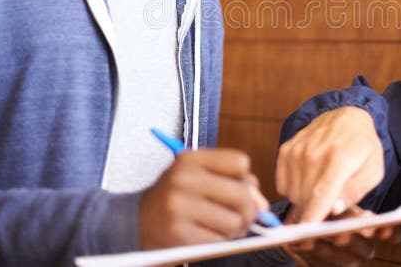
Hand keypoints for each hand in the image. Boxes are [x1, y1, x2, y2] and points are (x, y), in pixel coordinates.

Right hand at [138, 148, 266, 248]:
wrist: (139, 221)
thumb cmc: (178, 196)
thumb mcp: (199, 176)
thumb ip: (232, 182)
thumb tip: (261, 204)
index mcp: (191, 159)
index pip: (240, 162)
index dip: (245, 178)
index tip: (237, 186)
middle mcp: (184, 179)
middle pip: (241, 193)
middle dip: (249, 209)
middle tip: (243, 215)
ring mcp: (180, 207)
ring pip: (235, 221)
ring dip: (236, 228)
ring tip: (224, 226)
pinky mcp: (179, 233)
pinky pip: (220, 240)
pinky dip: (222, 241)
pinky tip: (211, 236)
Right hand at [276, 106, 383, 222]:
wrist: (346, 116)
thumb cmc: (362, 147)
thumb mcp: (372, 171)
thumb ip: (354, 192)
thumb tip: (334, 210)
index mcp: (340, 157)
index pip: (322, 192)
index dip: (314, 216)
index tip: (306, 234)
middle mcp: (314, 152)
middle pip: (305, 198)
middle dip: (316, 210)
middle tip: (330, 205)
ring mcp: (296, 150)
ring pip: (292, 194)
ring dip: (305, 199)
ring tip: (322, 187)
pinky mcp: (285, 150)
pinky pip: (282, 185)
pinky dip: (294, 189)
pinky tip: (309, 179)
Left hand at [284, 208, 400, 266]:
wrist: (302, 220)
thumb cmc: (324, 207)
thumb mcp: (333, 200)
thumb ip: (338, 202)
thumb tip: (336, 206)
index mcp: (371, 228)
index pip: (392, 234)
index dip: (391, 232)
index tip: (382, 226)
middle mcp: (363, 248)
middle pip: (365, 250)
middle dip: (351, 241)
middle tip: (339, 234)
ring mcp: (347, 262)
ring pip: (343, 262)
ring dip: (324, 251)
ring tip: (308, 240)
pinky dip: (309, 257)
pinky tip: (298, 246)